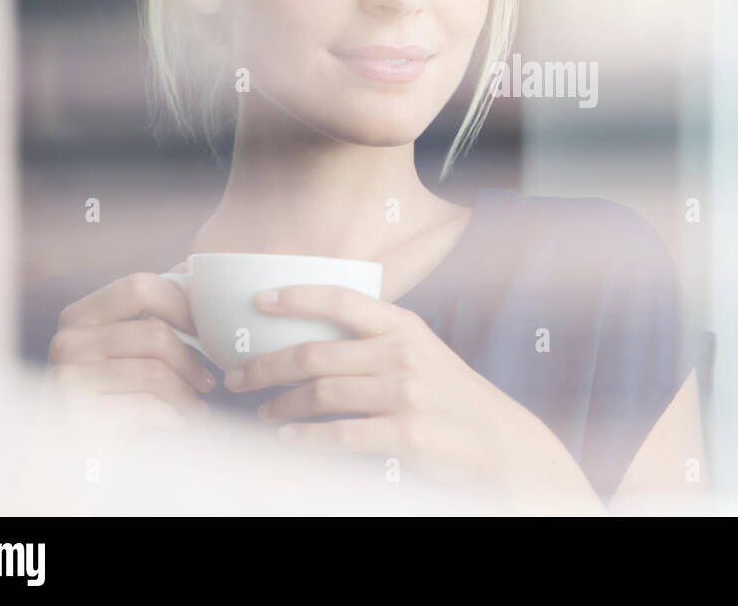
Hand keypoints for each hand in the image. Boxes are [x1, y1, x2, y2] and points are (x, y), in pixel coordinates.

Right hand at [47, 270, 215, 431]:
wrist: (73, 451)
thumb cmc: (110, 391)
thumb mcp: (124, 345)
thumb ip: (151, 310)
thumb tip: (188, 268)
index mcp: (80, 314)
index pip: (141, 286)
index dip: (183, 303)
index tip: (204, 330)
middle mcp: (68, 341)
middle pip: (155, 333)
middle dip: (192, 358)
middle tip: (209, 379)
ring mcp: (68, 379)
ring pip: (154, 373)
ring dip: (187, 392)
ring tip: (197, 404)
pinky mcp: (77, 415)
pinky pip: (144, 407)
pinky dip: (171, 414)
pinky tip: (177, 420)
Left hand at [225, 285, 602, 507]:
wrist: (500, 441)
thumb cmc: (450, 396)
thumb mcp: (421, 353)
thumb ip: (375, 342)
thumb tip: (312, 339)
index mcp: (404, 326)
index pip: (341, 299)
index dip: (295, 296)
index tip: (257, 301)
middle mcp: (403, 353)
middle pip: (315, 353)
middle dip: (266, 365)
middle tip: (237, 376)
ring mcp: (406, 394)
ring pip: (321, 393)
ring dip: (281, 404)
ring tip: (263, 411)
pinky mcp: (406, 434)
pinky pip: (341, 434)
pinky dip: (307, 438)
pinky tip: (288, 439)